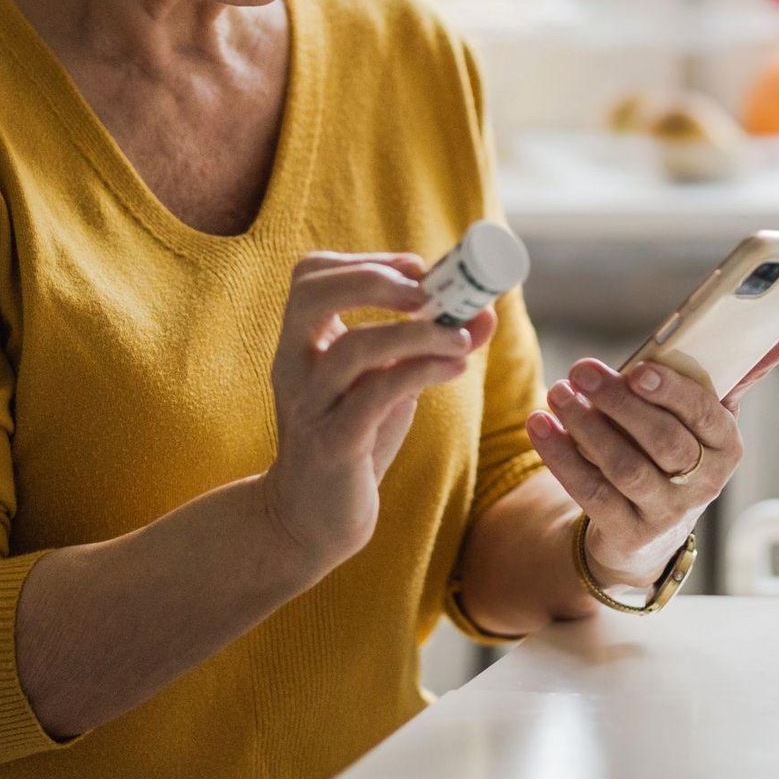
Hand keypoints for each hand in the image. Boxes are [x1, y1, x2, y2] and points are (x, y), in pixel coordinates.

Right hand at [261, 251, 497, 569]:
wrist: (310, 518)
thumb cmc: (350, 439)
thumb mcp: (385, 384)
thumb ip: (426, 347)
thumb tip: (484, 312)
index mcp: (300, 342)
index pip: (311, 274)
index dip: (364, 260)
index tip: (417, 268)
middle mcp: (294, 365)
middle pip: (311, 294)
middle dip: (374, 280)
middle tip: (427, 291)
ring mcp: (310, 405)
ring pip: (353, 349)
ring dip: (415, 333)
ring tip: (459, 338)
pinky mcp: (333, 445)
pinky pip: (374, 397)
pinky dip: (420, 372)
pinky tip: (454, 369)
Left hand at [524, 334, 778, 586]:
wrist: (649, 529)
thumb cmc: (676, 452)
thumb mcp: (704, 418)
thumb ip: (733, 376)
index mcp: (726, 447)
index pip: (705, 415)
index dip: (672, 392)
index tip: (637, 368)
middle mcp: (702, 483)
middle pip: (662, 441)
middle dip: (619, 403)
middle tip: (581, 370)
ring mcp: (664, 512)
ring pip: (623, 467)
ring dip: (586, 427)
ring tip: (558, 393)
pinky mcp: (626, 532)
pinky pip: (590, 493)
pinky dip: (561, 457)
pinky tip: (540, 426)